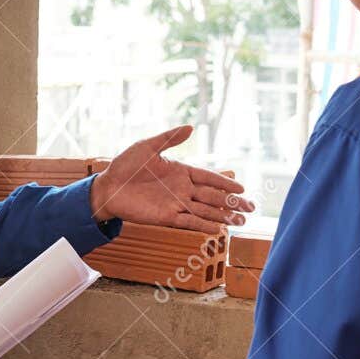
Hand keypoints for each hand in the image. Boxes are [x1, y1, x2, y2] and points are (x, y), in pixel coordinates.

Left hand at [89, 125, 253, 231]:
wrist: (107, 186)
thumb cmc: (125, 165)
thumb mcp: (147, 146)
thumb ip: (170, 139)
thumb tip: (191, 128)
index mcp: (180, 171)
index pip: (209, 178)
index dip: (225, 184)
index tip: (242, 189)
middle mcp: (181, 189)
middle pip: (212, 197)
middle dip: (232, 203)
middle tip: (252, 209)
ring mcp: (175, 204)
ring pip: (205, 211)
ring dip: (223, 217)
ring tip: (241, 222)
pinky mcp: (166, 217)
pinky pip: (188, 222)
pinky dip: (202, 226)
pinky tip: (217, 230)